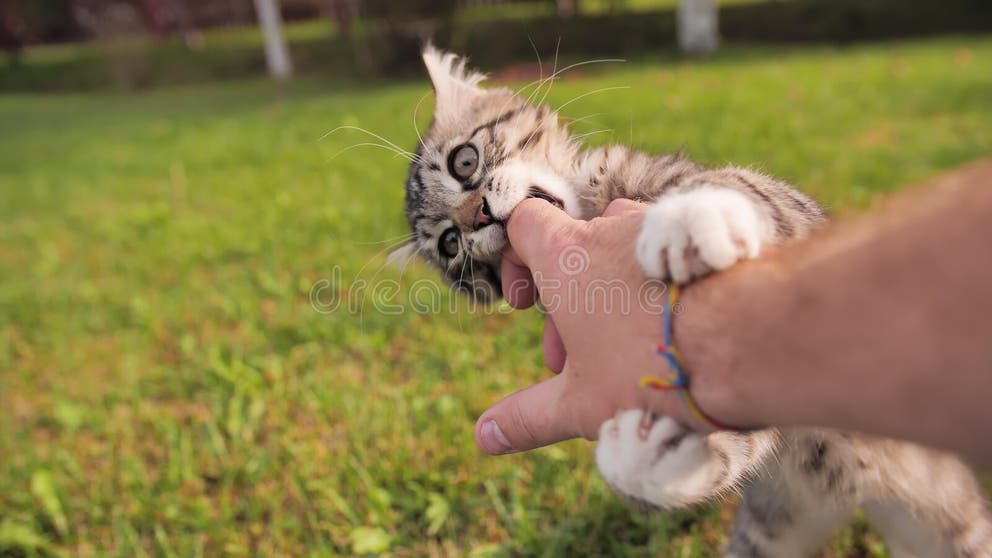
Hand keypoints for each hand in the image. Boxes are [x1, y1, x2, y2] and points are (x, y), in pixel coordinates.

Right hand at [475, 198, 692, 454]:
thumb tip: (484, 437)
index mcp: (567, 256)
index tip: (524, 303)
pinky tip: (671, 328)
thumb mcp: (580, 403)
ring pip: (620, 248)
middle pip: (574, 247)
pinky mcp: (700, 240)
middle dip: (568, 300)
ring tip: (626, 343)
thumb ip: (527, 417)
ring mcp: (660, 227)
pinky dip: (654, 283)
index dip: (516, 257)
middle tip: (578, 356)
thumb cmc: (653, 368)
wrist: (746, 341)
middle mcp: (610, 227)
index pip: (524, 221)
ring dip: (610, 288)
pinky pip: (663, 252)